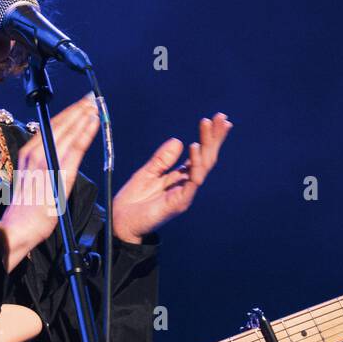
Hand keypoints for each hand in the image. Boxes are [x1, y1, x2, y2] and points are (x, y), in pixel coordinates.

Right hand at [0, 92, 100, 270]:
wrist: (18, 226)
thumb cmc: (27, 207)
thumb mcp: (33, 177)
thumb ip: (44, 162)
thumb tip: (58, 152)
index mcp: (28, 152)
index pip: (50, 126)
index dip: (68, 113)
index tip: (80, 104)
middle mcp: (35, 152)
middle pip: (60, 124)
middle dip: (78, 109)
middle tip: (91, 98)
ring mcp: (45, 160)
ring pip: (69, 131)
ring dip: (83, 116)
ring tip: (95, 106)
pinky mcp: (57, 171)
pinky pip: (75, 147)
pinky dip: (85, 132)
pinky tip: (93, 123)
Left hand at [111, 113, 231, 242]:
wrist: (120, 223)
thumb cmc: (133, 201)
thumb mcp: (147, 173)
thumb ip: (162, 159)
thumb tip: (178, 140)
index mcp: (179, 177)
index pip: (199, 154)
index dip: (208, 137)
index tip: (214, 119)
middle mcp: (185, 185)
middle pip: (206, 158)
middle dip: (215, 138)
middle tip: (222, 118)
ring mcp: (184, 193)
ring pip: (203, 167)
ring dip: (207, 145)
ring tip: (208, 125)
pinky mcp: (179, 202)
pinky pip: (192, 182)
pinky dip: (195, 164)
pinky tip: (195, 146)